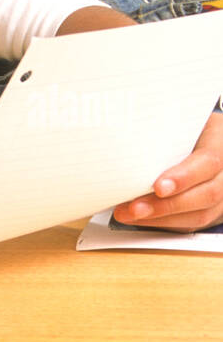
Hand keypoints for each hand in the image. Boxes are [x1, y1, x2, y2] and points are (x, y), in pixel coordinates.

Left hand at [112, 108, 222, 231]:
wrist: (210, 138)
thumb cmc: (191, 127)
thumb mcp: (184, 119)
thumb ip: (168, 128)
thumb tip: (128, 135)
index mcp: (222, 142)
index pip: (209, 162)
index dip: (184, 177)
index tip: (158, 186)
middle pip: (205, 195)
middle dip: (167, 205)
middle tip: (136, 208)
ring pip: (199, 214)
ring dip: (161, 218)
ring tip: (131, 214)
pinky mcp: (212, 210)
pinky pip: (191, 223)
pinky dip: (164, 222)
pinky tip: (142, 218)